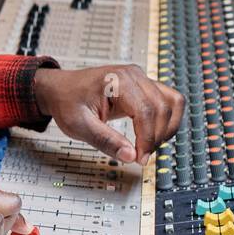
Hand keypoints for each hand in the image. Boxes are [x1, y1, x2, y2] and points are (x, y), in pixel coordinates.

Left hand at [33, 65, 184, 164]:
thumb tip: (130, 156)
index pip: (146, 111)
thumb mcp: (78, 125)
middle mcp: (134, 76)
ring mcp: (142, 79)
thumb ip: (105, 141)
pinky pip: (168, 101)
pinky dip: (167, 120)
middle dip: (157, 137)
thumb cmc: (67, 102)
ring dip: (168, 128)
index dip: (147, 139)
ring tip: (149, 146)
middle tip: (142, 156)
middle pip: (163, 108)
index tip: (139, 158)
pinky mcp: (145, 87)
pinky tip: (154, 135)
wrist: (61, 89)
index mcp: (118, 81)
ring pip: (172, 103)